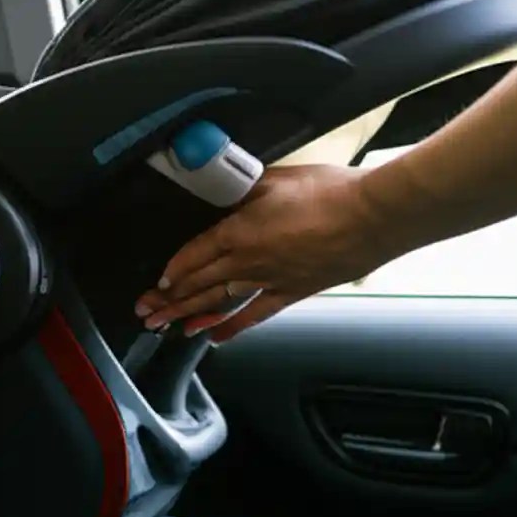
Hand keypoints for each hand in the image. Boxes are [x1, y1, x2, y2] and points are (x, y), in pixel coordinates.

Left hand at [135, 164, 412, 342]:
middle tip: (144, 312)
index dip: (173, 269)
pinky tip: (215, 338)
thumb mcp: (277, 178)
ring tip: (164, 327)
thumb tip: (227, 186)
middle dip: (168, 299)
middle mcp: (246, 262)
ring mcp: (268, 280)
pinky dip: (232, 326)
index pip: (194, 253)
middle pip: (198, 283)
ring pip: (218, 301)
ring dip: (188, 315)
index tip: (157, 281)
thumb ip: (247, 187)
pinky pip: (254, 314)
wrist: (372, 217)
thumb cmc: (329, 192)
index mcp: (238, 231)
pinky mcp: (291, 292)